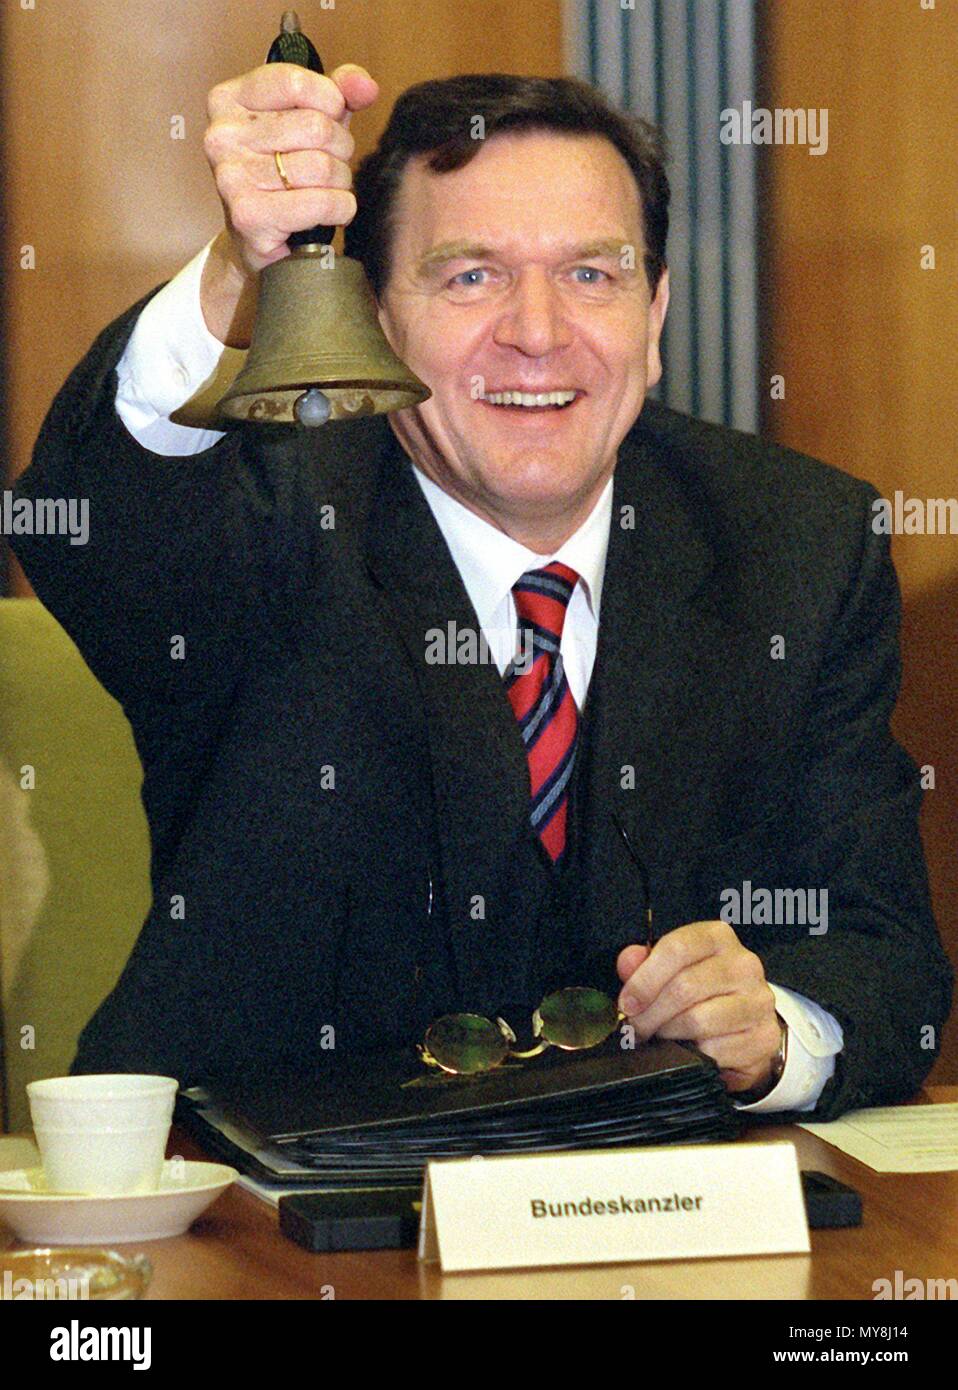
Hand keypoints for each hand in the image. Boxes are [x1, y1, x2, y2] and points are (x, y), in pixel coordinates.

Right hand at [203, 61, 379, 277]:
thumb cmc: (283, 175)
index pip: (296, 82)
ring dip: (341, 183)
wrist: (256, 241)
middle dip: (340, 150)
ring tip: (327, 191)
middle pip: (317, 127)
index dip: (330, 102)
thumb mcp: (308, 121)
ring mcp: (231, 176)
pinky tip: (332, 213)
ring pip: (323, 167)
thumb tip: (364, 86)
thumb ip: (338, 93)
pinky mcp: (249, 216)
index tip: (330, 121)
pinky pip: (322, 202)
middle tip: (330, 167)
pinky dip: (340, 208)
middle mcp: (222, 135)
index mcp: (229, 100)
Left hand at [616, 921, 781, 1094]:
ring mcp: (758, 1001)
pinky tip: (689, 1050)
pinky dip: (694, 1055)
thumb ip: (645, 963)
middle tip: (636, 1028)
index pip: (678, 948)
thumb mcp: (671, 969)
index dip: (645, 978)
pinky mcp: (764, 1037)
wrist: (744, 1022)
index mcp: (718, 938)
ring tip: (659, 1037)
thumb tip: (628, 962)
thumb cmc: (702, 990)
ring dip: (669, 1034)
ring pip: (698, 1020)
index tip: (628, 1003)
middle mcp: (744, 965)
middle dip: (651, 1013)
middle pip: (685, 987)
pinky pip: (716, 1050)